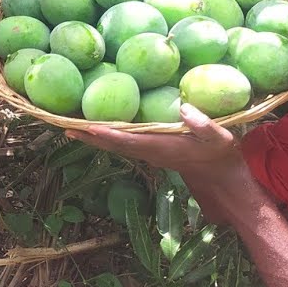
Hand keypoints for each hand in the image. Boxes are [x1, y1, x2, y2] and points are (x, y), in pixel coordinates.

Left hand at [65, 103, 243, 177]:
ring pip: (116, 145)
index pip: (130, 141)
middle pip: (114, 145)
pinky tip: (96, 126)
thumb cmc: (222, 156)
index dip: (108, 134)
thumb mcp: (220, 138)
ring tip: (71, 125)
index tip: (87, 128)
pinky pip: (124, 142)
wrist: (223, 178)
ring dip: (94, 137)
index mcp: (162, 148)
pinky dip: (107, 135)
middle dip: (90, 136)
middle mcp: (150, 152)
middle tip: (65, 126)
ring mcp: (149, 153)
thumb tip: (183, 108)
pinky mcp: (151, 150)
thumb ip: (203, 125)